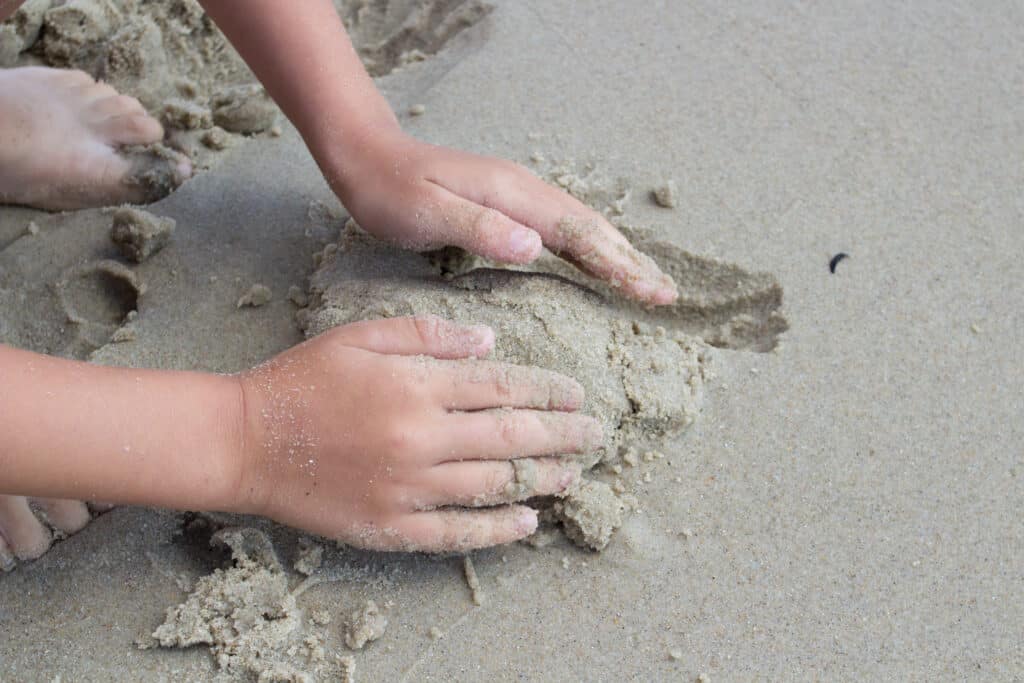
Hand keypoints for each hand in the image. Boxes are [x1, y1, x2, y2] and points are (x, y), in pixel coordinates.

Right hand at [231, 316, 600, 551]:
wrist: (244, 441)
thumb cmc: (302, 379)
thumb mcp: (363, 335)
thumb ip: (429, 334)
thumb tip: (490, 341)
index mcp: (417, 386)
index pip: (503, 388)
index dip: (549, 391)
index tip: (578, 394)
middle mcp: (422, 438)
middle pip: (511, 437)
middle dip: (562, 435)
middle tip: (596, 435)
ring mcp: (408, 488)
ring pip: (494, 486)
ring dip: (542, 480)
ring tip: (574, 475)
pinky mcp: (390, 526)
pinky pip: (457, 532)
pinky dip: (497, 530)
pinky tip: (527, 523)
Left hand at [332, 130, 678, 305]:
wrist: (367, 158)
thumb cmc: (391, 191)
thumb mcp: (427, 212)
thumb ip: (480, 228)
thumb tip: (536, 246)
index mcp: (512, 195)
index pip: (578, 234)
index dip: (617, 265)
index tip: (649, 291)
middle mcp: (524, 192)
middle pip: (592, 228)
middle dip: (631, 261)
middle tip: (667, 293)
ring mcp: (518, 197)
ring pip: (581, 228)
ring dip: (617, 255)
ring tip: (647, 281)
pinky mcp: (507, 206)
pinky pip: (560, 230)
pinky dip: (589, 249)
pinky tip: (597, 264)